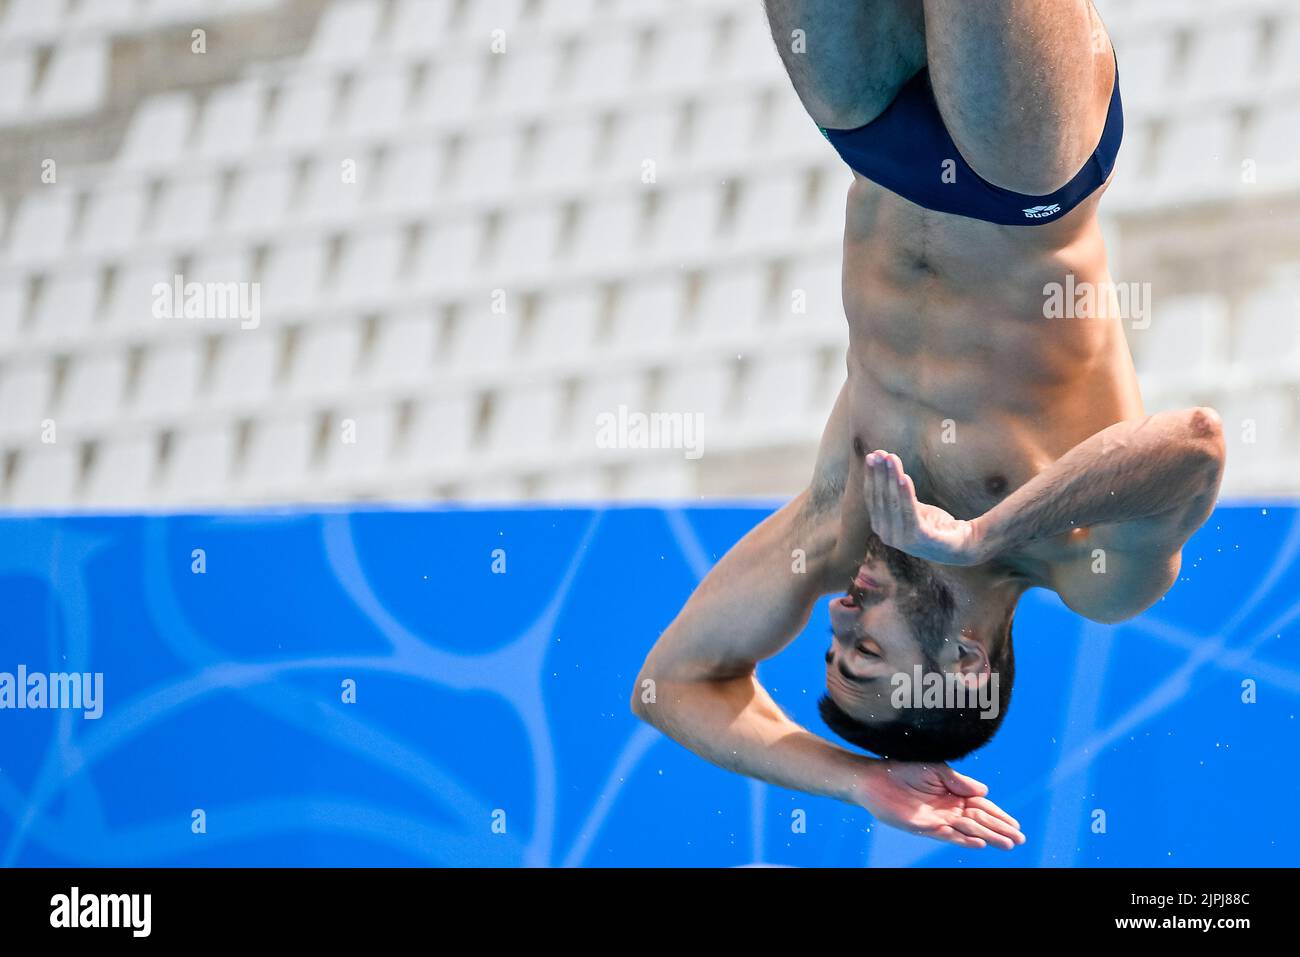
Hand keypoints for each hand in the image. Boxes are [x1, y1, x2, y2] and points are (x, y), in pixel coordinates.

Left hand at [856, 760, 1025, 849]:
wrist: (875, 778)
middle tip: (1019, 839)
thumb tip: (985, 790)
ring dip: (989, 837)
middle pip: (980, 820)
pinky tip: (979, 843)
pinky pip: (949, 835)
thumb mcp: (936, 768)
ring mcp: (938, 819)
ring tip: (1007, 844)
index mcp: (953, 792)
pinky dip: (964, 840)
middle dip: (1000, 829)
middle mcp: (949, 808)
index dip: (999, 815)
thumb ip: (959, 781)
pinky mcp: (926, 827)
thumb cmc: (903, 768)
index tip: (1016, 825)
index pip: (982, 805)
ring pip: (969, 830)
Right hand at [864, 451, 983, 565]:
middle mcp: (887, 535)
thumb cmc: (932, 523)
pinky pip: (910, 512)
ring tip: (892, 459)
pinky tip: (904, 477)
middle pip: (881, 498)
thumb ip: (895, 492)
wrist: (961, 544)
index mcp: (881, 526)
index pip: (872, 497)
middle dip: (880, 474)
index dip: (871, 476)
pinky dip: (906, 494)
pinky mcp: (920, 538)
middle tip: (880, 453)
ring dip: (892, 478)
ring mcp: (903, 540)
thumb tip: (885, 458)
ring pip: (894, 502)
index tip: (873, 455)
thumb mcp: (909, 506)